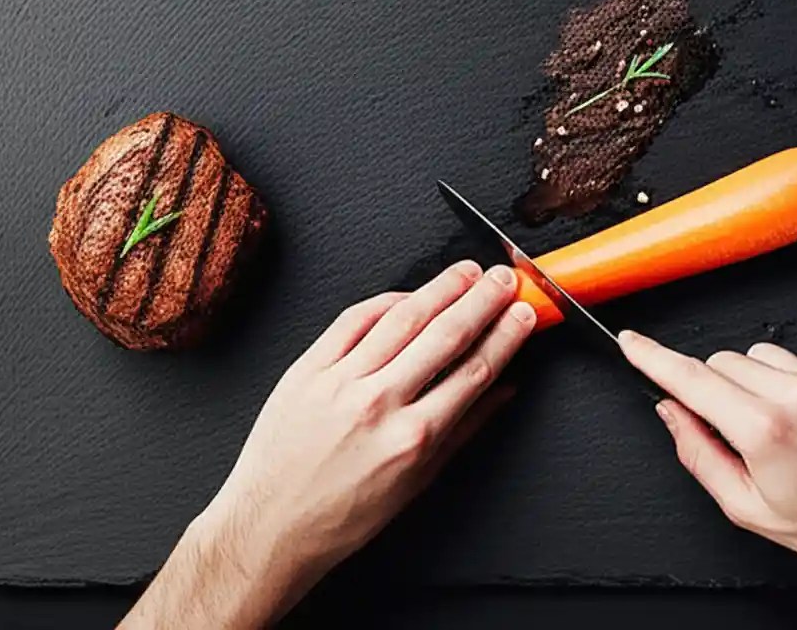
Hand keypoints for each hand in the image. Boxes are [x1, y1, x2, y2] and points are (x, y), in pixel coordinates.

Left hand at [122, 261, 533, 628]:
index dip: (506, 334)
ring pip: (402, 318)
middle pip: (445, 335)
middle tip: (505, 278)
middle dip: (482, 300)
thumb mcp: (418, 482)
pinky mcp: (308, 369)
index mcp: (413, 438)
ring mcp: (340, 382)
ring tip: (465, 272)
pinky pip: (353, 320)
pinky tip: (409, 293)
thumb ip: (466, 429)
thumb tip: (503, 390)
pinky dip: (386, 300)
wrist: (271, 524)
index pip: (474, 370)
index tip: (524, 313)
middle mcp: (379, 404)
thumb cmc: (343, 515)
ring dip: (441, 288)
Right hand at [619, 332, 796, 629]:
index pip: (692, 379)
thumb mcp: (749, 510)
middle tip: (727, 431)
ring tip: (771, 430)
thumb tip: (671, 414)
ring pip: (757, 355)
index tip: (632, 344)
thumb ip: (699, 454)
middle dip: (709, 387)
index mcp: (765, 430)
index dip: (653, 358)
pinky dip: (786, 386)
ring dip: (747, 382)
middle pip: (721, 361)